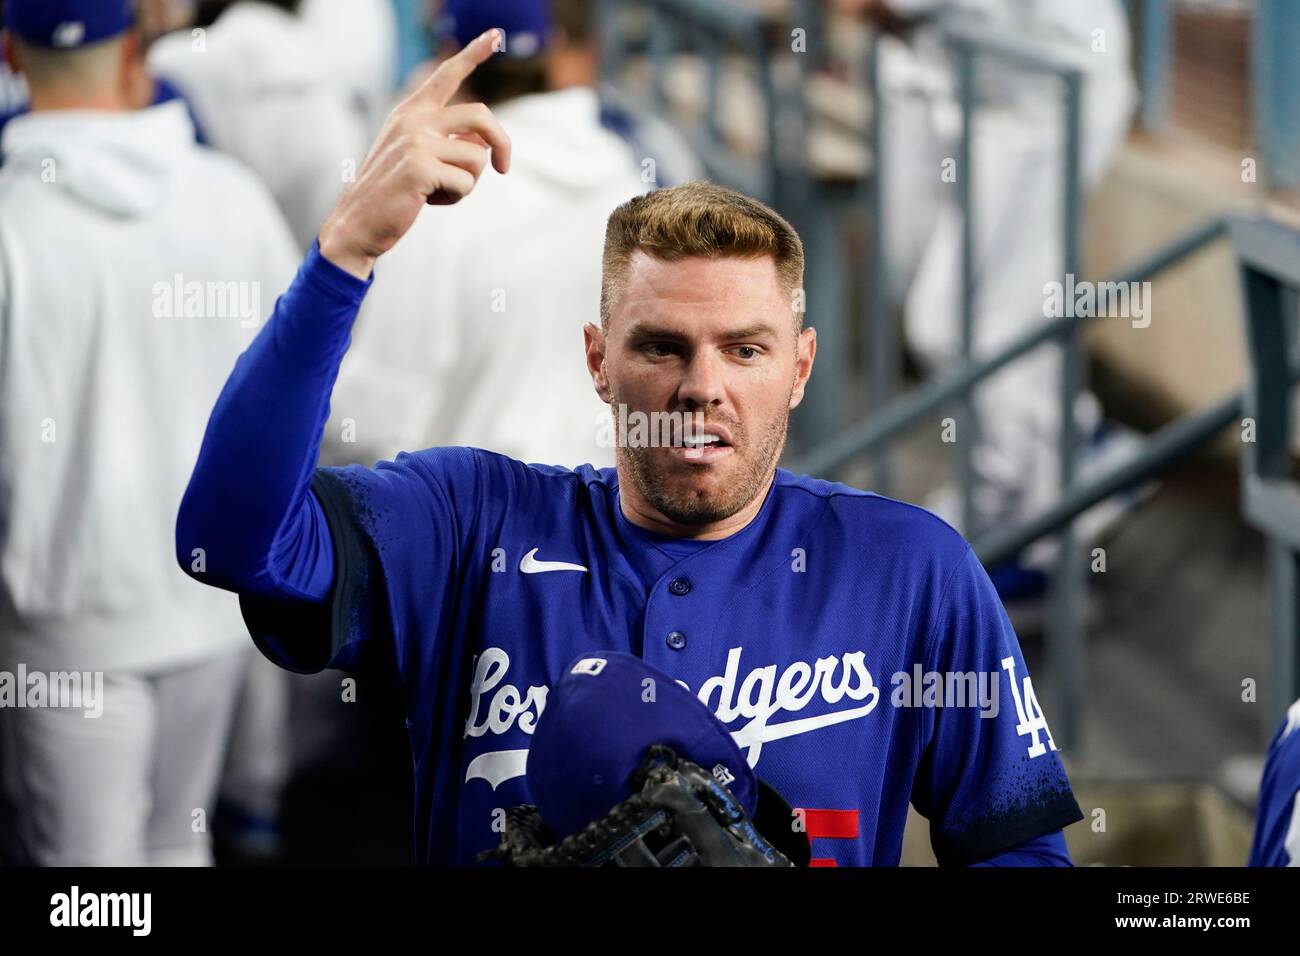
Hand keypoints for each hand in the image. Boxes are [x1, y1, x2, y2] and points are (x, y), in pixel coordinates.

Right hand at [318, 29, 512, 278]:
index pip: (447, 74)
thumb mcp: (417, 156)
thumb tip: (482, 144)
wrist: (358, 222)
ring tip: (439, 190)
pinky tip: (429, 201)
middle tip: (505, 168)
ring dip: (469, 182)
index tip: (496, 35)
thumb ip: (447, 141)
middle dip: (502, 144)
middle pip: (481, 117)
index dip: (474, 54)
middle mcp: (413, 119)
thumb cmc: (393, 192)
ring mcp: (416, 142)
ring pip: (477, 158)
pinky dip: (456, 197)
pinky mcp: (421, 168)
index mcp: (411, 111)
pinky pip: (466, 183)